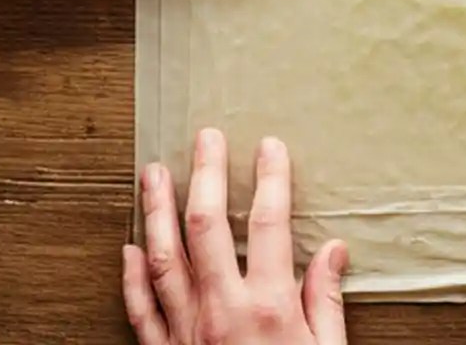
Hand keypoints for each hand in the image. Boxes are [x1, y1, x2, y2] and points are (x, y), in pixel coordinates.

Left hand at [122, 129, 348, 344]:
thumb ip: (326, 300)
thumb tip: (334, 252)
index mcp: (269, 306)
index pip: (269, 224)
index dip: (271, 179)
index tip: (270, 149)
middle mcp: (222, 310)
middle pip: (206, 226)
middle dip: (206, 175)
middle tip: (206, 140)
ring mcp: (187, 331)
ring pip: (165, 258)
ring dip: (158, 211)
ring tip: (154, 176)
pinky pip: (141, 309)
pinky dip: (133, 277)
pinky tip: (132, 248)